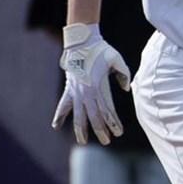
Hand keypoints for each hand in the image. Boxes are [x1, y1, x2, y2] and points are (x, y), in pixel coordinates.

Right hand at [52, 23, 131, 144]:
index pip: (107, 111)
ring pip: (77, 115)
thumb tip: (127, 88)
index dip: (113, 123)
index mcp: (98, 88)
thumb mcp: (116, 59)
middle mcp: (86, 93)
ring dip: (80, 130)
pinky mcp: (68, 90)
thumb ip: (124, 74)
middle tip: (107, 141)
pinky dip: (59, 115)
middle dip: (101, 131)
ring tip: (83, 142)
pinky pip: (63, 105)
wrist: (81, 41)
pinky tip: (55, 126)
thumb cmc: (101, 50)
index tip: (119, 133)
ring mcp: (75, 93)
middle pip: (93, 117)